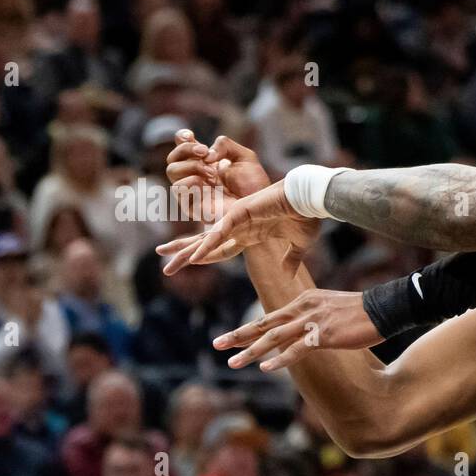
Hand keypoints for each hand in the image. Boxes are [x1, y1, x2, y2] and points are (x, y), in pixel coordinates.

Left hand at [158, 180, 319, 273]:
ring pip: (206, 238)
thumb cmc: (306, 218)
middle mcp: (238, 226)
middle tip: (166, 266)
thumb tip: (288, 275)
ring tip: (167, 263)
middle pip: (206, 242)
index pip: (222, 248)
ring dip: (186, 252)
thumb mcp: (299, 246)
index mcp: (250, 233)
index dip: (207, 255)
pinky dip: (207, 246)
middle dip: (185, 253)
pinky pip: (219, 233)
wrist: (310, 201)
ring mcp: (236, 219)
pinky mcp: (239, 214)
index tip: (192, 262)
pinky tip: (194, 258)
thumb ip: (291, 260)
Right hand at [165, 130, 271, 216]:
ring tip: (212, 173)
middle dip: (186, 150)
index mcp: (205, 162)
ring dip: (191, 166)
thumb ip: (225, 145)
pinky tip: (207, 184)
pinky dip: (190, 182)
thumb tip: (206, 153)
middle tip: (205, 153)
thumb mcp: (244, 157)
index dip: (182, 138)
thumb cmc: (253, 185)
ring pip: (172, 171)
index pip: (183, 146)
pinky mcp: (192, 206)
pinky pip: (178, 190)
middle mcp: (195, 175)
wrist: (259, 207)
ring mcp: (192, 191)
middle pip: (173, 158)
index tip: (191, 135)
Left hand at [214, 288, 383, 370]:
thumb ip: (315, 316)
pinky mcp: (323, 335)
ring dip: (251, 351)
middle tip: (216, 344)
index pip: (271, 317)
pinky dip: (280, 358)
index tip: (232, 337)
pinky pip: (296, 349)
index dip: (250, 329)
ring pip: (274, 337)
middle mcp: (303, 308)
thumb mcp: (332, 308)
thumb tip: (307, 330)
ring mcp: (311, 321)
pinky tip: (266, 367)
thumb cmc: (362, 310)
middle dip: (238, 336)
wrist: (383, 307)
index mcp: (304, 301)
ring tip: (233, 362)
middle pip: (265, 324)